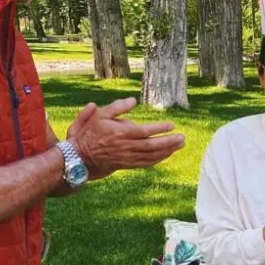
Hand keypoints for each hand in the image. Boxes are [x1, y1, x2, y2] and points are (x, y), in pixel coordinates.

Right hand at [69, 97, 184, 174]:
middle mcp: (126, 147)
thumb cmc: (91, 133)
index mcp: (121, 133)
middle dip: (169, 142)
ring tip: (180, 145)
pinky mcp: (128, 164)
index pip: (144, 131)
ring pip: (151, 156)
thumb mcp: (100, 115)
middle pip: (152, 146)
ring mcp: (128, 157)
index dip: (159, 129)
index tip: (171, 125)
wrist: (82, 156)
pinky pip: (146, 163)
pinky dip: (158, 159)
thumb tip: (133, 100)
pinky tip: (167, 154)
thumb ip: (117, 107)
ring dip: (167, 151)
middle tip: (182, 138)